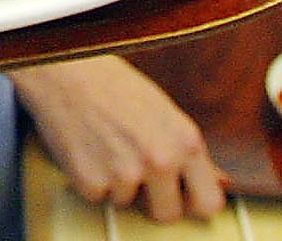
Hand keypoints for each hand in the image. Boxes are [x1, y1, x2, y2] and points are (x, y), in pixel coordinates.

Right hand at [14, 56, 227, 222]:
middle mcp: (161, 160)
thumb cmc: (110, 82)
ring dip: (115, 184)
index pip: (209, 203)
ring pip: (127, 204)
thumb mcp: (161, 109)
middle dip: (151, 200)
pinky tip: (86, 148)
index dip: (190, 201)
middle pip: (168, 215)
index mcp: (185, 141)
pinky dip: (89, 179)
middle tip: (133, 170)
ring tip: (104, 146)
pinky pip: (96, 197)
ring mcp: (126, 173)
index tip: (178, 194)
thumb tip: (218, 180)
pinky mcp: (92, 181)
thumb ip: (188, 149)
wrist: (62, 67)